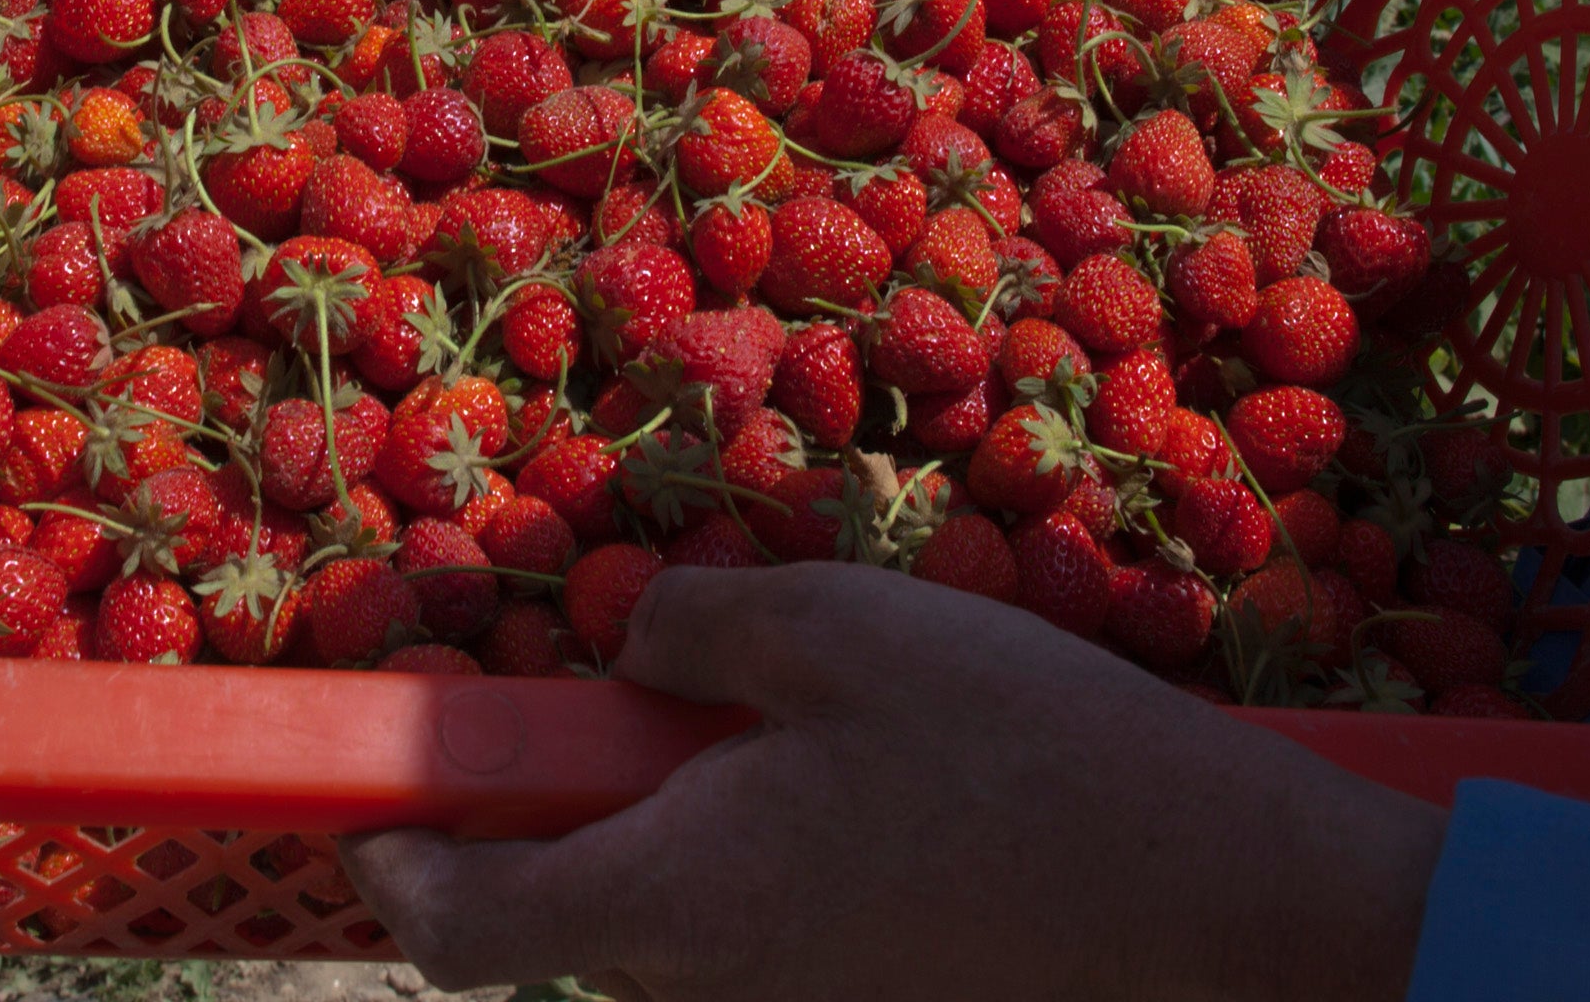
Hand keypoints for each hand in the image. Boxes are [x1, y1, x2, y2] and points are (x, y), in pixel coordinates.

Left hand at [343, 564, 1445, 1001]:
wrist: (1216, 905)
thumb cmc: (1019, 754)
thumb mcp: (839, 627)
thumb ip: (691, 625)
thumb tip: (626, 648)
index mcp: (670, 901)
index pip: (455, 936)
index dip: (389, 874)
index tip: (373, 805)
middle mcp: (708, 995)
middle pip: (569, 924)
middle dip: (565, 820)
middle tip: (629, 703)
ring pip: (674, 929)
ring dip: (681, 836)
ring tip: (791, 733)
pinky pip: (765, 946)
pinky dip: (765, 871)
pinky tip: (869, 797)